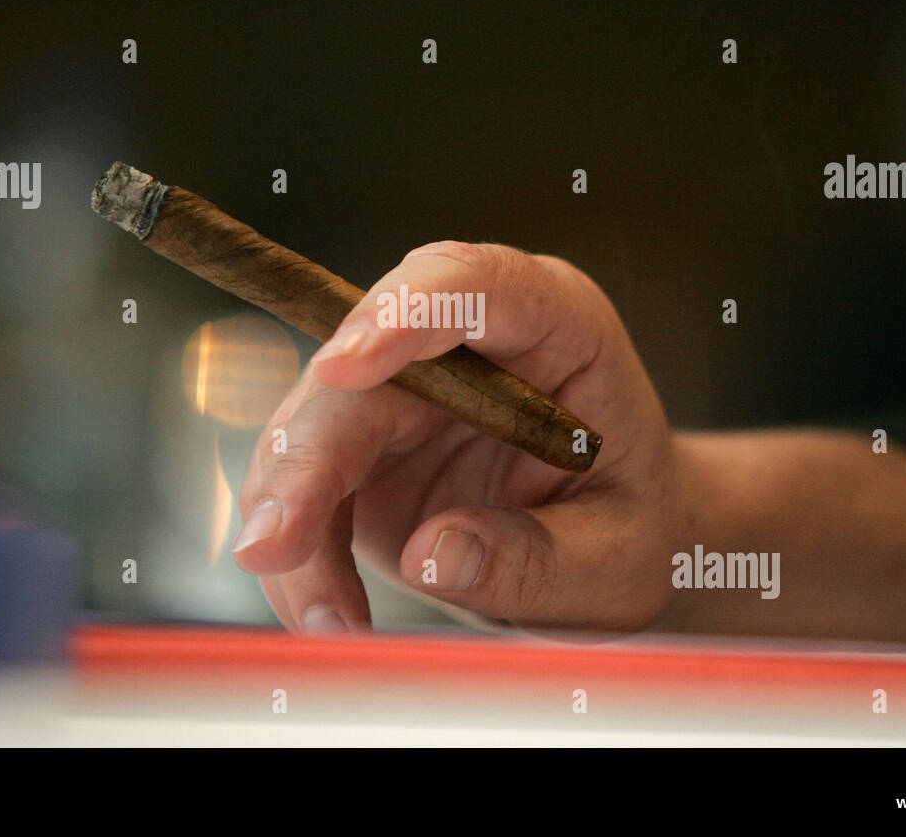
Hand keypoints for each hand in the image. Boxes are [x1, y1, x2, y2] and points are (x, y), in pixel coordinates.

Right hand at [233, 240, 684, 633]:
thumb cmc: (634, 529)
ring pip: (311, 429)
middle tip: (272, 546)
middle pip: (361, 369)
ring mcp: (405, 392)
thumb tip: (430, 553)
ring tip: (324, 622)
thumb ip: (535, 557)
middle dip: (307, 456)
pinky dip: (301, 556)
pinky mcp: (364, 448)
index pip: (474, 283)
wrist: (613, 546)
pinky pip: (305, 488)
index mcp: (555, 323)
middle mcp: (463, 343)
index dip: (404, 313)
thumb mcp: (615, 559)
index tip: (345, 366)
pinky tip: (327, 615)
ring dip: (290, 520)